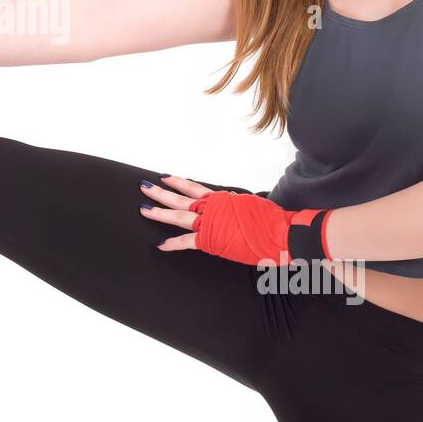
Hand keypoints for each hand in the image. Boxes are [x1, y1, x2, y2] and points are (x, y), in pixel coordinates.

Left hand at [138, 174, 332, 266]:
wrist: (279, 232)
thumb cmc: (271, 221)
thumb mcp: (249, 206)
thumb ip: (235, 208)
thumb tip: (234, 210)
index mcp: (221, 199)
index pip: (195, 188)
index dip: (179, 183)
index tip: (165, 177)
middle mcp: (213, 207)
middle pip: (181, 198)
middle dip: (161, 193)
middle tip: (144, 187)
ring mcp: (210, 222)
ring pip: (179, 215)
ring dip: (160, 211)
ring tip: (143, 208)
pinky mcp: (212, 239)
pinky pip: (187, 241)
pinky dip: (173, 243)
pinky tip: (160, 244)